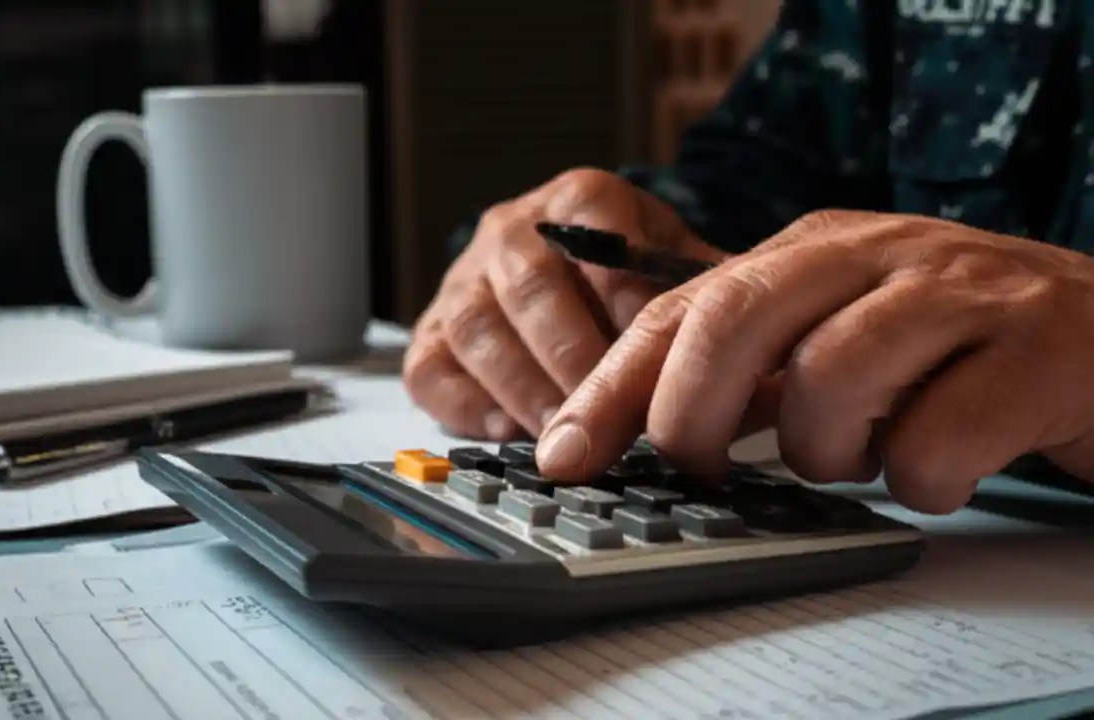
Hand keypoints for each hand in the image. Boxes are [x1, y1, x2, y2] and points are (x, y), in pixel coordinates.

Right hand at [403, 168, 723, 439]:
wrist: (564, 278)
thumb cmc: (630, 282)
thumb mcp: (678, 265)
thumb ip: (712, 292)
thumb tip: (764, 346)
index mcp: (578, 199)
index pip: (593, 229)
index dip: (623, 292)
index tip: (655, 348)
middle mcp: (511, 229)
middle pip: (527, 283)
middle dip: (570, 352)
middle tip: (607, 407)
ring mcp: (462, 282)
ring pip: (474, 327)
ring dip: (522, 385)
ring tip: (565, 433)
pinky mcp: (429, 335)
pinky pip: (430, 369)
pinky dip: (467, 406)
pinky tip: (509, 434)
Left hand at [536, 209, 1093, 513]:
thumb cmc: (954, 349)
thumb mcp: (838, 335)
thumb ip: (753, 367)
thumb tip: (637, 429)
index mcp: (816, 247)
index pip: (682, 306)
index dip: (612, 385)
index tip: (564, 453)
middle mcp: (879, 252)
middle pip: (734, 317)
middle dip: (691, 413)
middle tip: (700, 469)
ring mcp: (960, 294)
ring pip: (831, 379)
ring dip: (823, 451)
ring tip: (859, 454)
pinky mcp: (1037, 353)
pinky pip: (935, 441)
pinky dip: (919, 480)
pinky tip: (937, 466)